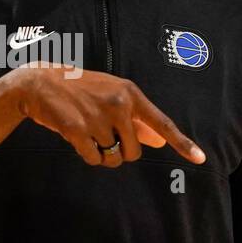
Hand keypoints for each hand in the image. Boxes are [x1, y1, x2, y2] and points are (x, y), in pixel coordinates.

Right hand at [11, 63, 204, 168]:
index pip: (162, 123)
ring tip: (88, 132)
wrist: (40, 83)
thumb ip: (136, 119)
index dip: (182, 143)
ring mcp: (98, 117)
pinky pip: (94, 159)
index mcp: (130, 94)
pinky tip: (76, 136)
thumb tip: (158, 141)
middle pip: (134, 152)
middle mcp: (118, 104)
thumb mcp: (111, 97)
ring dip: (102, 154)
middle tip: (103, 134)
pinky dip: (87, 155)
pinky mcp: (78, 130)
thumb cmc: (80, 90)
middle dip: (121, 151)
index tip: (201, 158)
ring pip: (113, 158)